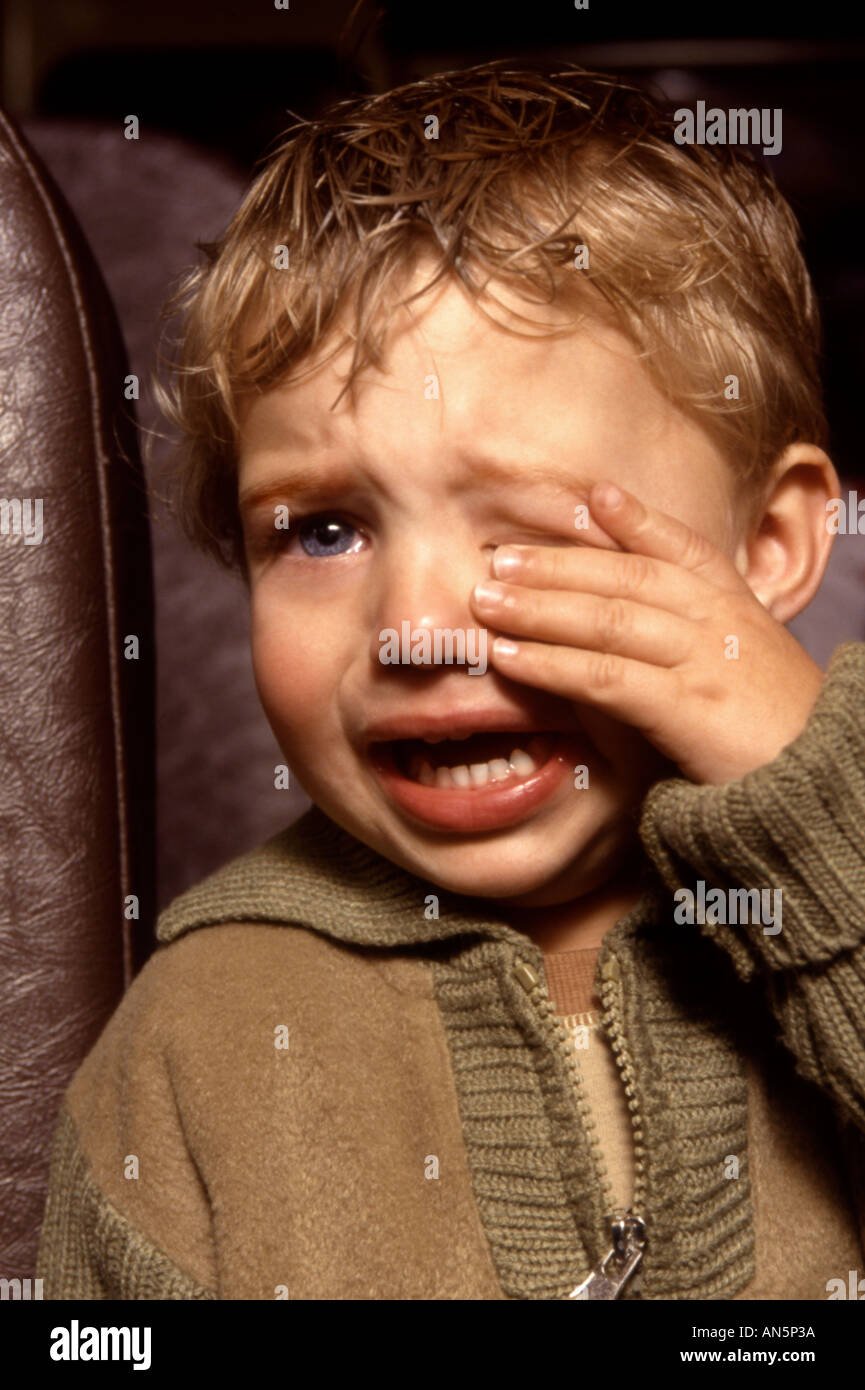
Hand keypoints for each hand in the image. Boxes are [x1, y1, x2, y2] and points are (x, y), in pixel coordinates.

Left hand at [470, 481, 823, 784]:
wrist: (823, 785)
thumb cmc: (775, 736)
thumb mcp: (744, 672)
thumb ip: (695, 645)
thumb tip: (626, 635)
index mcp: (736, 608)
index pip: (683, 549)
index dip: (637, 520)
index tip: (592, 496)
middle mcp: (719, 622)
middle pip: (626, 577)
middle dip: (557, 564)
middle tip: (496, 557)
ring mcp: (703, 660)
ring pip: (608, 619)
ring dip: (539, 608)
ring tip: (484, 602)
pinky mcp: (686, 707)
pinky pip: (605, 677)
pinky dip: (551, 663)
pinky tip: (510, 658)